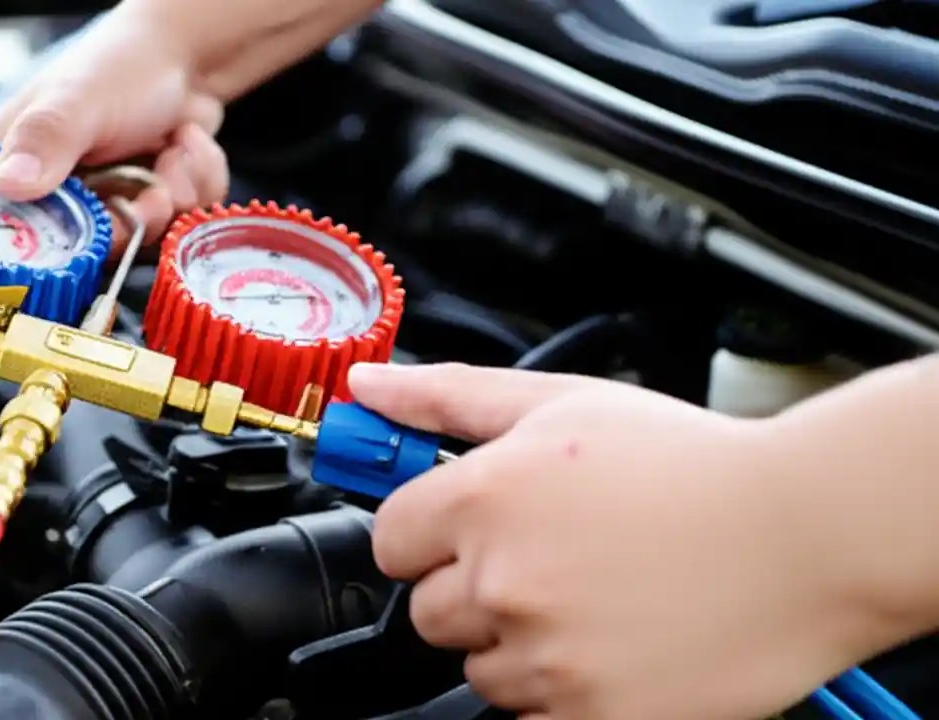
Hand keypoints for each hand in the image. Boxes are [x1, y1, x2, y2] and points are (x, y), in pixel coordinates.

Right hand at [0, 5, 229, 252]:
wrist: (185, 55)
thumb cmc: (120, 66)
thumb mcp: (79, 100)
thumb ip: (47, 138)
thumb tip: (10, 184)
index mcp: (16, 169)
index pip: (17, 235)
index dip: (64, 239)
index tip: (101, 211)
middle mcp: (58, 195)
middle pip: (90, 250)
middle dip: (136, 216)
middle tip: (155, 185)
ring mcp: (107, 205)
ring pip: (144, 240)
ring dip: (175, 193)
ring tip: (174, 147)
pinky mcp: (150, 208)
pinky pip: (179, 226)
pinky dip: (197, 187)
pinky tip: (187, 145)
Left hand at [350, 362, 889, 719]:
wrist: (806, 535)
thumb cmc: (690, 464)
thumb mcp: (560, 402)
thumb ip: (445, 397)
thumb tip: (366, 387)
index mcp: (482, 499)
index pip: (390, 542)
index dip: (427, 536)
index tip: (465, 534)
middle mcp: (501, 581)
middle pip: (429, 611)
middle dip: (473, 589)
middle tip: (549, 562)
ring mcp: (544, 657)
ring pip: (480, 669)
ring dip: (519, 644)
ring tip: (595, 600)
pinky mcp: (589, 717)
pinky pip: (529, 718)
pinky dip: (560, 693)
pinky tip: (611, 645)